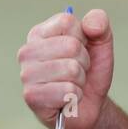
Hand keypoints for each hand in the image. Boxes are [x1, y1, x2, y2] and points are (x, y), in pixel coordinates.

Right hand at [17, 9, 113, 128]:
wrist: (89, 106)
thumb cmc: (90, 72)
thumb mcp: (101, 44)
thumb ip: (99, 24)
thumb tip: (90, 25)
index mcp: (40, 33)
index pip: (67, 22)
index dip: (83, 38)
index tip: (80, 50)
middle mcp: (27, 51)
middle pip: (71, 46)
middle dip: (84, 62)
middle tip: (78, 72)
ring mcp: (27, 74)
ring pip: (71, 69)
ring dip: (80, 80)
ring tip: (72, 84)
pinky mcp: (31, 96)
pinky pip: (68, 90)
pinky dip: (75, 96)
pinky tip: (67, 99)